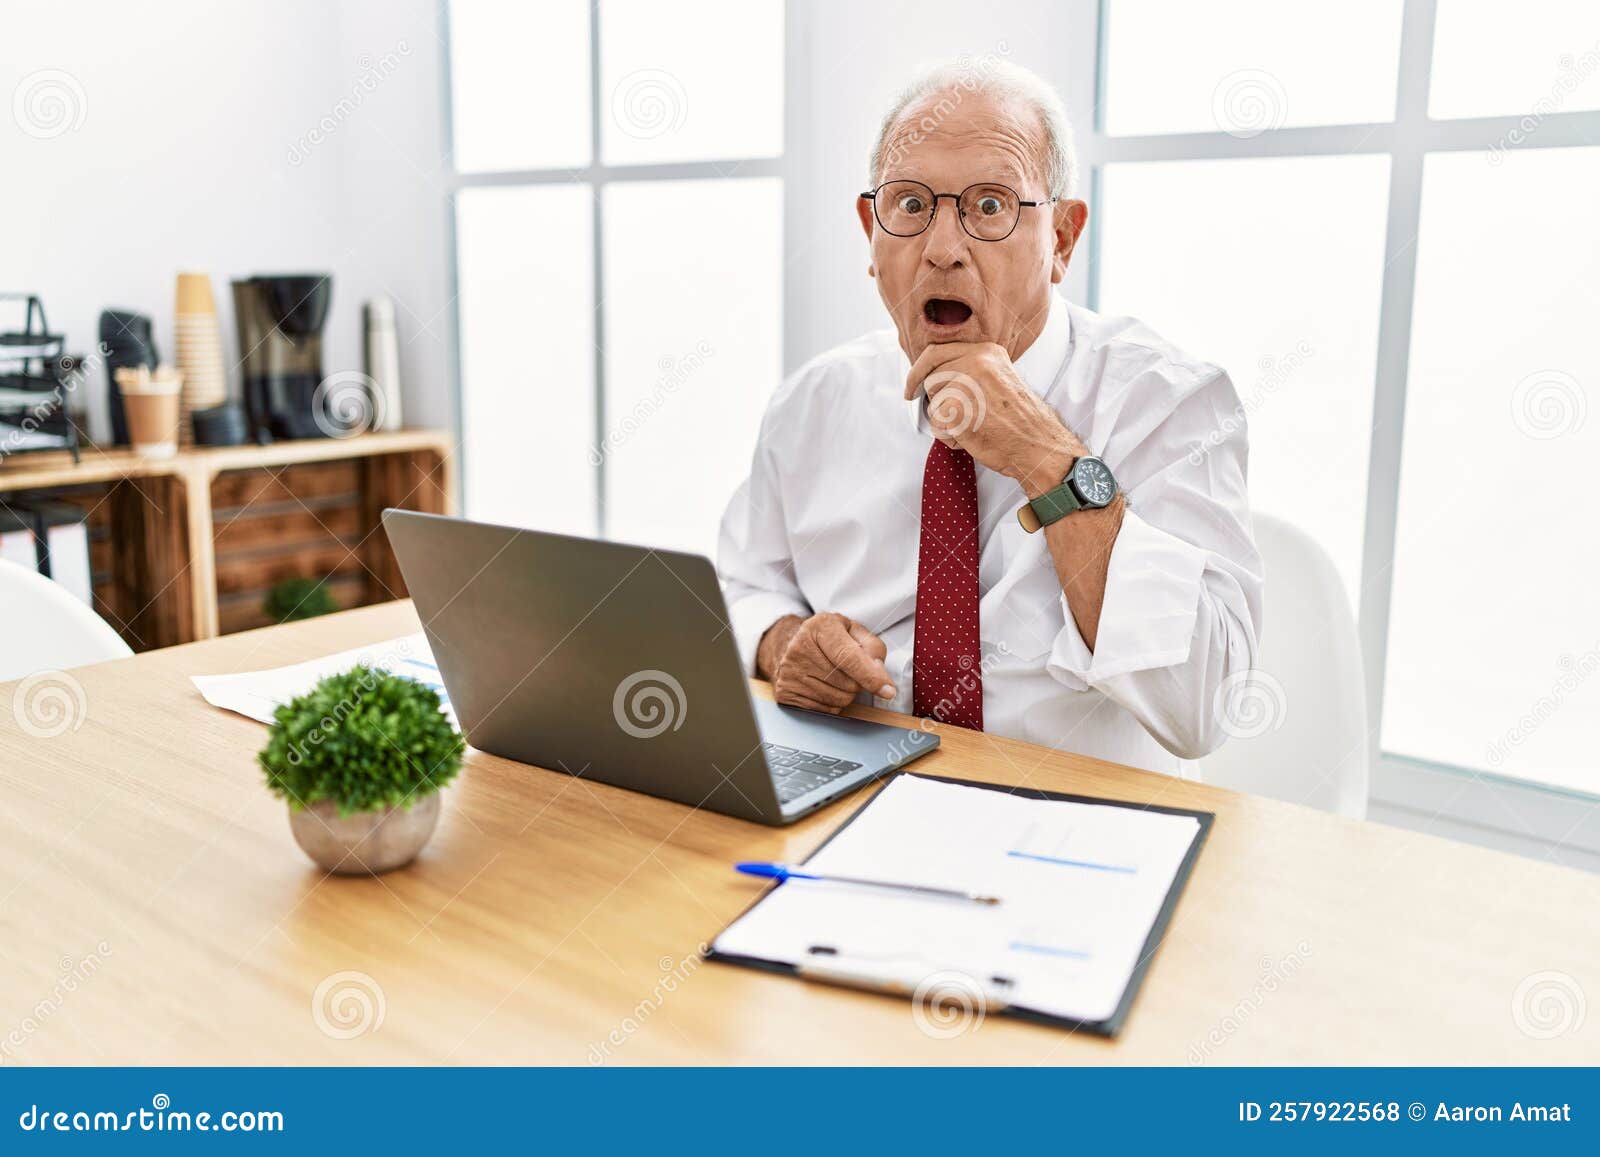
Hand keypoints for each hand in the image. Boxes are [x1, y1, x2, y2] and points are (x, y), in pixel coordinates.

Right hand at [756, 612, 895, 713]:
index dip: (871, 676)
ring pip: (838, 700)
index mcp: (820, 627)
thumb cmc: (827, 638)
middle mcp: (800, 647)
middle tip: (850, 671)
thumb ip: (873, 647)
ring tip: (836, 677)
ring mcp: (789, 671)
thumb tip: (879, 672)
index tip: (887, 690)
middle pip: (848, 683)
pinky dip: (832, 703)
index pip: (849, 657)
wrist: (790, 644)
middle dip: (859, 683)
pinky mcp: (785, 692)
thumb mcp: (853, 631)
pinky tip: (824, 687)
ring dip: (846, 694)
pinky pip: (824, 710)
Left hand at [905, 341, 1082, 498]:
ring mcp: (965, 381)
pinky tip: (973, 437)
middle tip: (960, 417)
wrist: (1037, 445)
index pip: (936, 352)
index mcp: (986, 351)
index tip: (910, 387)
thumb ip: (971, 371)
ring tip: (975, 427)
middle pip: (930, 378)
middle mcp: (975, 360)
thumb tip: (936, 375)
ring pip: (932, 403)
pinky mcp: (956, 407)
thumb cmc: (1020, 421)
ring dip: (947, 422)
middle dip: (939, 402)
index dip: (917, 371)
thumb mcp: (998, 379)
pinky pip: (936, 424)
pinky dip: (950, 437)